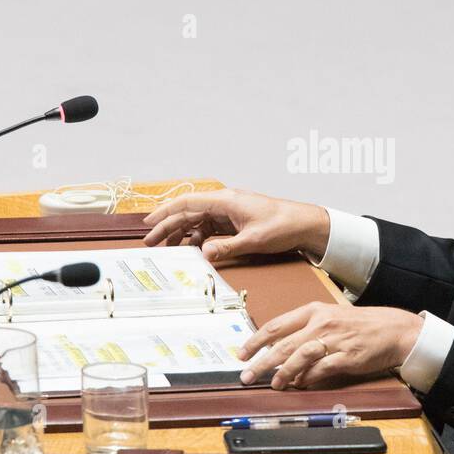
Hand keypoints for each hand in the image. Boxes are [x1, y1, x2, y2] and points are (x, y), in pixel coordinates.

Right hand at [141, 189, 330, 262]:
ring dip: (182, 233)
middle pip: (188, 213)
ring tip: (169, 248)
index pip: (187, 203)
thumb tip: (204, 252)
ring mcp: (229, 211)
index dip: (165, 213)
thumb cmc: (282, 225)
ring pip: (197, 221)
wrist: (304, 224)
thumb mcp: (253, 240)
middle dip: (168, 226)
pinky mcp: (234, 221)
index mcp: (226, 200)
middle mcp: (224, 202)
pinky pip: (209, 227)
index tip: (149, 223)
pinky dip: (198, 237)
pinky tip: (192, 248)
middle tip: (150, 241)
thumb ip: (227, 247)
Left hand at [236, 302, 423, 389]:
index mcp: (314, 311)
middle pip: (283, 344)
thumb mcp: (329, 317)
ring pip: (300, 356)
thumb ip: (304, 331)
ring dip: (284, 372)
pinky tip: (300, 384)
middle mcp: (322, 323)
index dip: (256, 340)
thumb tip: (279, 351)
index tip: (242, 353)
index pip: (276, 325)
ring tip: (274, 383)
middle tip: (247, 375)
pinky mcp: (347, 357)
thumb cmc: (360, 324)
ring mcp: (335, 340)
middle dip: (262, 361)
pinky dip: (308, 378)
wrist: (393, 329)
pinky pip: (322, 369)